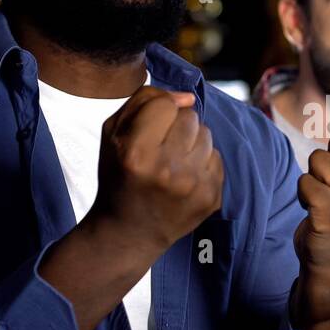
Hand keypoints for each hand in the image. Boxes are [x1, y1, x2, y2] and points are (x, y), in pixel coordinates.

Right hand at [87, 87, 223, 255]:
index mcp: (136, 154)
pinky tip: (184, 177)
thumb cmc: (118, 177)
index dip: (157, 112)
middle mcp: (167, 170)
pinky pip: (217, 157)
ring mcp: (193, 186)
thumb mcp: (112, 134)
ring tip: (172, 162)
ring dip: (191, 142)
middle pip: (190, 117)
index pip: (165, 105)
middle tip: (160, 148)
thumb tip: (186, 98)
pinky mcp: (211, 197)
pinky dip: (202, 162)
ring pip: (206, 134)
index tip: (149, 129)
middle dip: (176, 126)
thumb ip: (143, 101)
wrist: (129, 232)